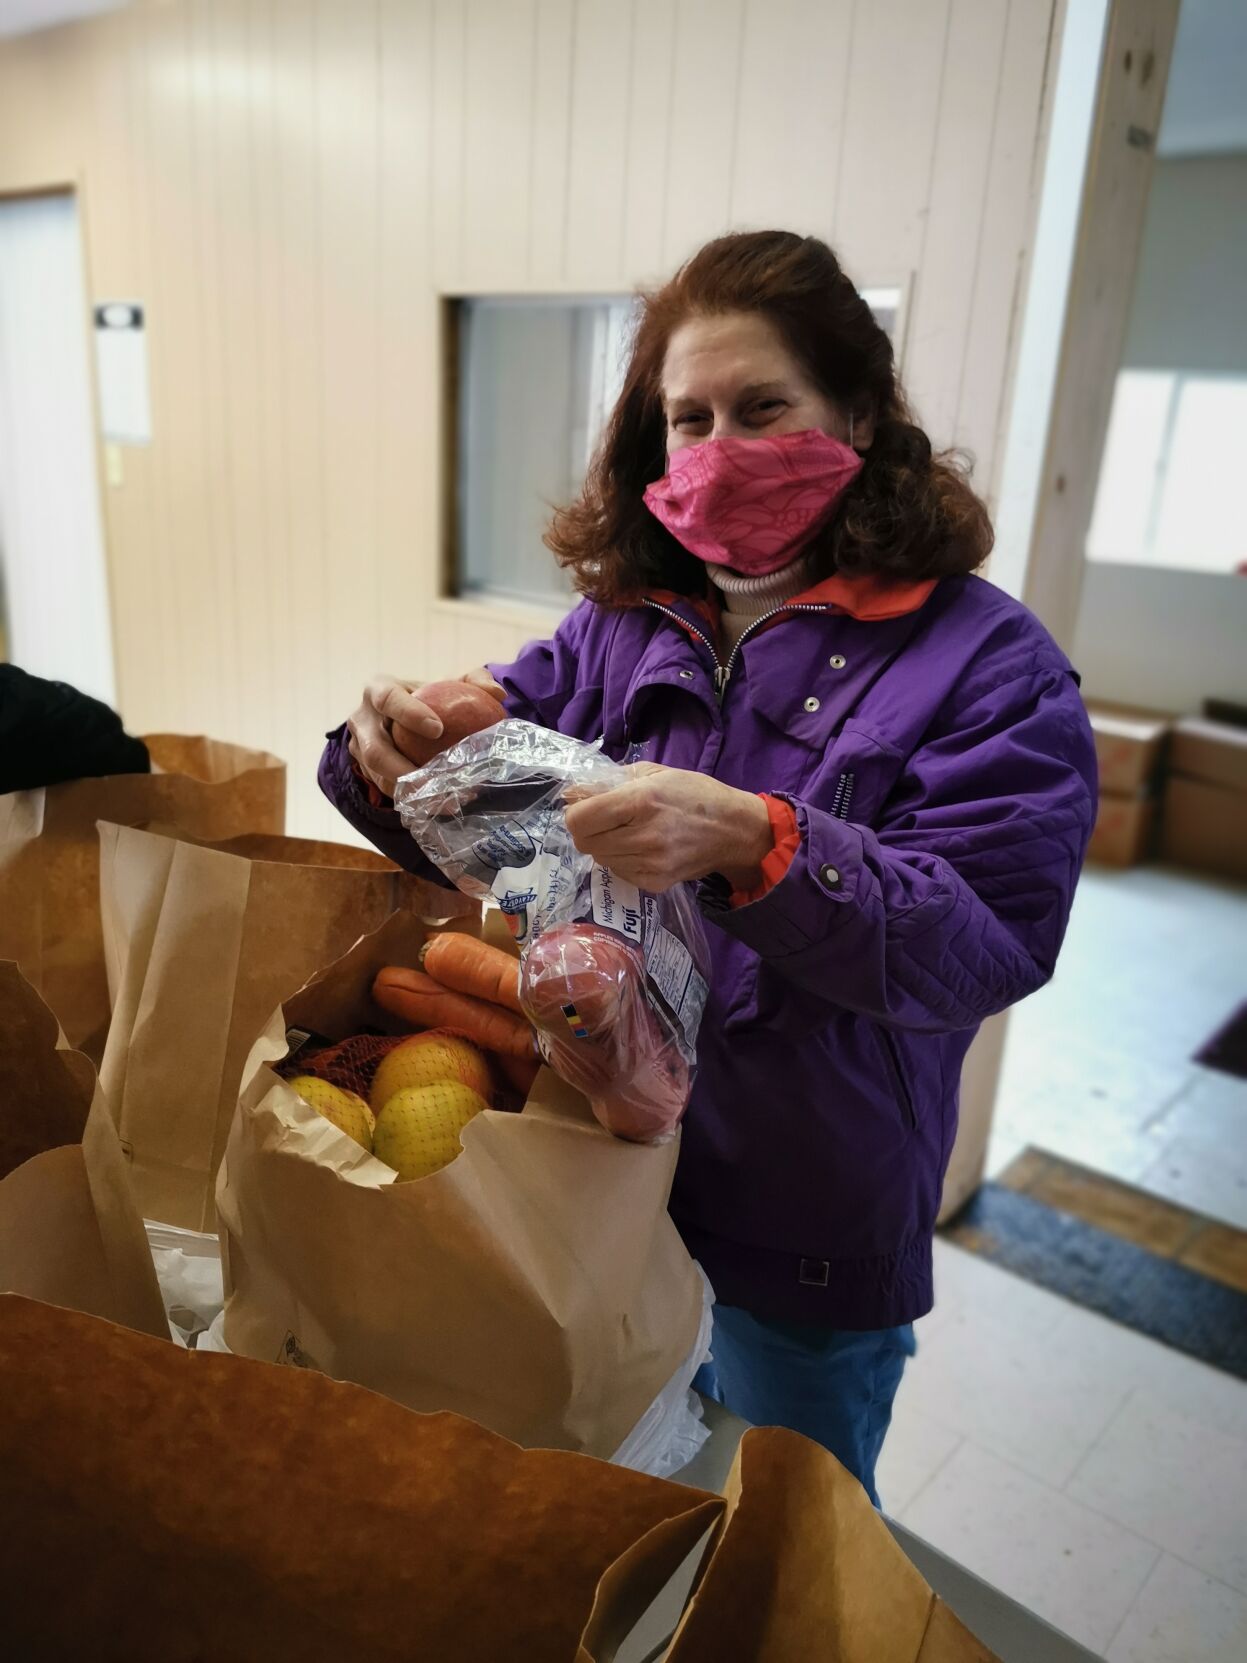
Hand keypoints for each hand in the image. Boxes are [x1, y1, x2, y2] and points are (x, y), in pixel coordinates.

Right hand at [347, 669, 504, 797]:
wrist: (398, 716)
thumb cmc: (427, 696)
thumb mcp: (447, 683)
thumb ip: (474, 681)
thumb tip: (497, 693)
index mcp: (377, 690)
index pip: (388, 700)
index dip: (409, 714)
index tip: (438, 729)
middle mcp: (361, 720)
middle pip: (375, 751)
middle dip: (402, 770)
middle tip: (438, 782)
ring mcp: (358, 749)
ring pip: (378, 777)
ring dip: (410, 792)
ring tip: (444, 800)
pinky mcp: (364, 770)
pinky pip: (385, 789)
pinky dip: (412, 799)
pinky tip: (441, 805)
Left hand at [564, 763, 772, 891]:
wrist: (733, 830)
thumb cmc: (694, 794)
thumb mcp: (654, 773)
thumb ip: (610, 781)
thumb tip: (573, 793)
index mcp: (640, 801)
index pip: (579, 819)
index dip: (575, 811)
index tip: (585, 805)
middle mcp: (642, 836)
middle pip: (584, 841)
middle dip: (587, 828)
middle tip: (605, 819)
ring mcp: (649, 864)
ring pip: (599, 858)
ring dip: (604, 844)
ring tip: (628, 831)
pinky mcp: (654, 883)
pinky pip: (617, 871)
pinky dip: (621, 858)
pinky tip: (640, 847)